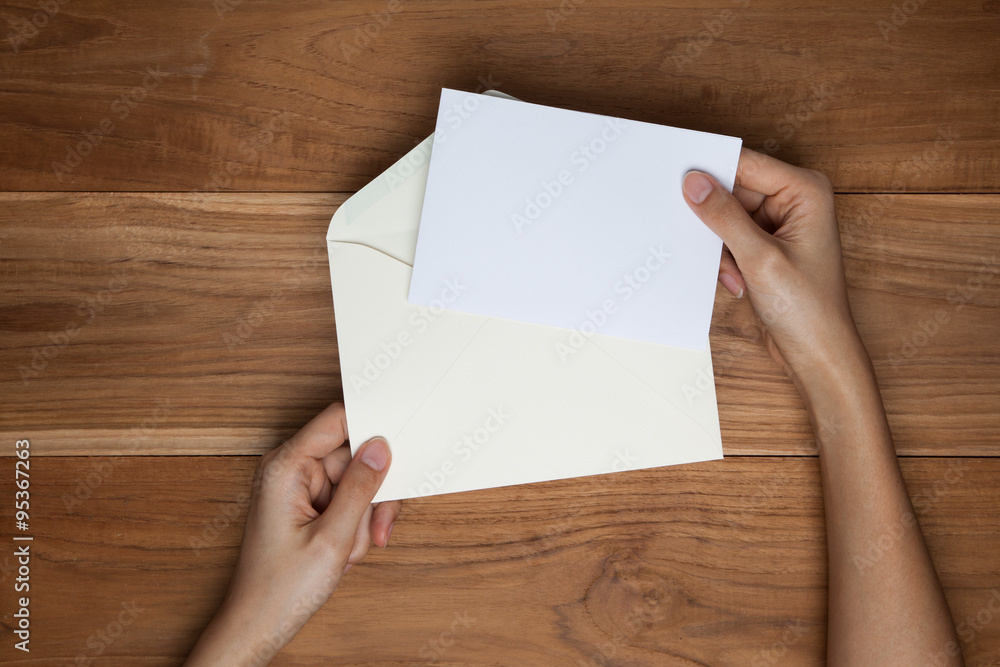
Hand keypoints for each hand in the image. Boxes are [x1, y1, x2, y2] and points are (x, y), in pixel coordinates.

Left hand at [186, 403, 399, 666]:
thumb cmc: (280, 589)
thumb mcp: (333, 539)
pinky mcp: (308, 503)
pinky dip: (356, 525)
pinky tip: (346, 550)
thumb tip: (381, 447)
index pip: (337, 420)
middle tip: (374, 527)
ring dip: (364, 516)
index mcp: (285, 466)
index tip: (401, 438)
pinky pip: (348, 499)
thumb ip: (361, 488)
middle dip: (370, 494)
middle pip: (354, 455)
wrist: (258, 625)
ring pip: (357, 481)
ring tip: (349, 548)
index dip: (371, 424)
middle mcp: (290, 469)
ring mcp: (299, 486)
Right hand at [682, 149, 868, 390]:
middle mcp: (794, 201)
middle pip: (733, 190)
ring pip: (726, 217)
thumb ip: (723, 217)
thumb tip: (694, 183)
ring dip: (722, 248)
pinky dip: (726, 260)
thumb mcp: (759, 259)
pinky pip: (729, 238)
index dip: (712, 172)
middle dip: (717, 223)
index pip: (746, 164)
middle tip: (714, 247)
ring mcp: (779, 224)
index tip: (678, 181)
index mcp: (805, 191)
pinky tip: (739, 282)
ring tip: (738, 275)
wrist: (817, 353)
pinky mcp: (766, 245)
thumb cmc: (808, 310)